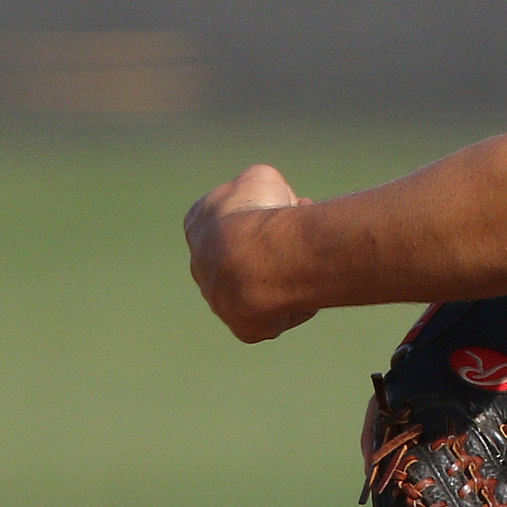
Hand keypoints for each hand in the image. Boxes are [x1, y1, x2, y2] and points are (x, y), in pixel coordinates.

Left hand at [184, 163, 316, 342]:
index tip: (291, 206)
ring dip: (286, 275)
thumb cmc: (258, 214)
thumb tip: (274, 201)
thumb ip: (261, 188)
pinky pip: (277, 316)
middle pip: (248, 254)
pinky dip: (294, 305)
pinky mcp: (245, 328)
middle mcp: (203, 266)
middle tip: (302, 236)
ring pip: (263, 286)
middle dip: (275, 244)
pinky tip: (303, 290)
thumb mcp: (261, 178)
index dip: (267, 208)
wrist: (257, 261)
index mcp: (199, 224)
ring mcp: (220, 300)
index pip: (234, 216)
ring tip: (307, 263)